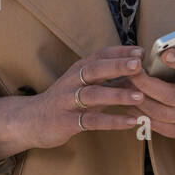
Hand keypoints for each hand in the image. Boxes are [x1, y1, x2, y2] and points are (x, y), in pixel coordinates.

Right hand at [28, 45, 147, 149]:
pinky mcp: (66, 121)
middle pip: (95, 69)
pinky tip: (130, 122)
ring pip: (93, 94)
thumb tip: (141, 72)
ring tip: (140, 96)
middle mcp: (72, 81)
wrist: (33, 120)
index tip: (142, 51)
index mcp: (79, 69)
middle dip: (117, 66)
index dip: (121, 52)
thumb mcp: (86, 85)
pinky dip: (112, 121)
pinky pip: (91, 121)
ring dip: (117, 94)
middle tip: (139, 65)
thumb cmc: (68, 100)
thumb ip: (110, 79)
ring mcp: (68, 101)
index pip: (101, 55)